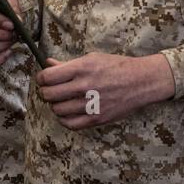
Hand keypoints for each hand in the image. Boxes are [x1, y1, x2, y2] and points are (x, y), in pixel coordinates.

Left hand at [35, 52, 174, 129]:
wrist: (142, 81)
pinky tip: (67, 112)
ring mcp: (91, 104)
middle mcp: (85, 86)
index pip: (48, 77)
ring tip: (61, 100)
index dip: (41, 78)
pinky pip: (70, 124)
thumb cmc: (117, 67)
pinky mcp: (97, 118)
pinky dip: (64, 119)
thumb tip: (48, 64)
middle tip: (50, 90)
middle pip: (49, 95)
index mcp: (82, 68)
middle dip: (45, 92)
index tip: (43, 79)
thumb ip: (68, 64)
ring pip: (57, 110)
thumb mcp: (92, 58)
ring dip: (55, 105)